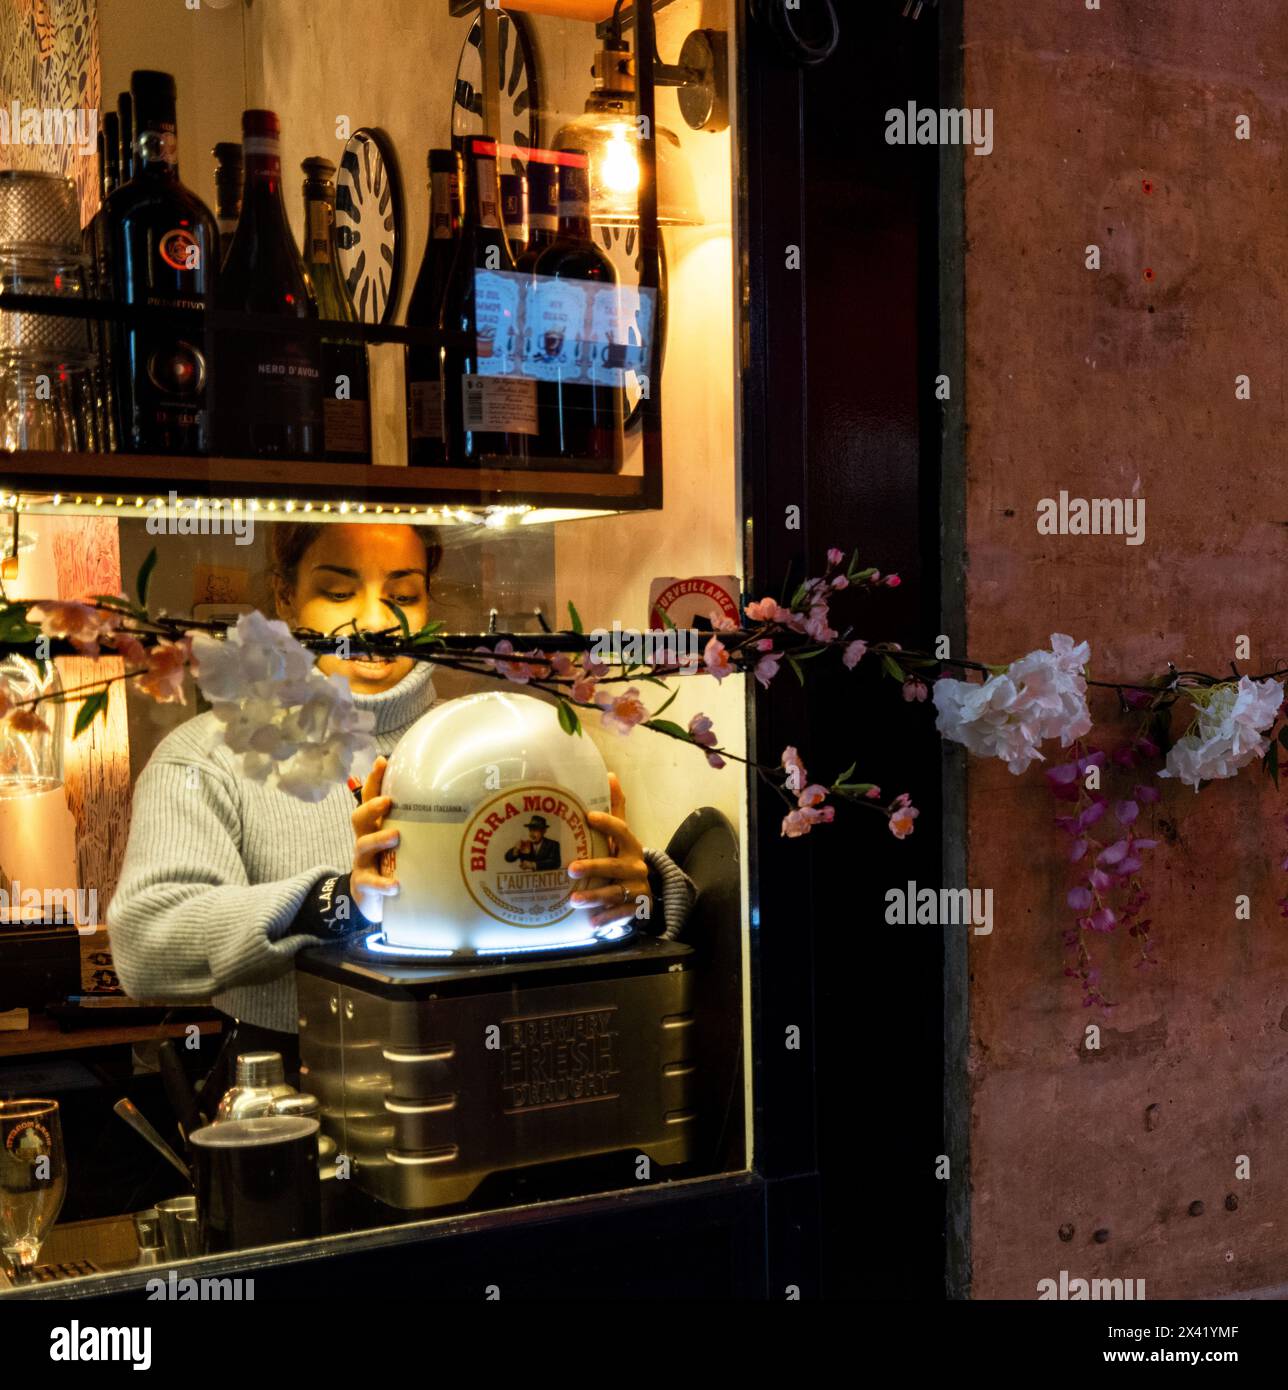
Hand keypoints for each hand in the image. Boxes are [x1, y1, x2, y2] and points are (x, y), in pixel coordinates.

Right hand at [350, 755, 398, 924]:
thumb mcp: (398, 841)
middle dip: (371, 807)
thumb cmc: (388, 862)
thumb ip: (413, 823)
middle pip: (359, 818)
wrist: (368, 899)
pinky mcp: (365, 885)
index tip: (382, 761)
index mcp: (374, 827)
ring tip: (396, 836)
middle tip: (387, 801)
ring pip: (362, 846)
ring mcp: (363, 863)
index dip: (373, 780)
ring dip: (378, 839)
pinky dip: (383, 884)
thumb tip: (443, 799)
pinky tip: (395, 886)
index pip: (369, 799)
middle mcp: (366, 840)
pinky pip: (370, 883)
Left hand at [567, 772, 652, 930]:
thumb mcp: (622, 836)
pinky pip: (622, 915)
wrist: (647, 891)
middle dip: (594, 867)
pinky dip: (607, 919)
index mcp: (631, 846)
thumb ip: (615, 809)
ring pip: (616, 893)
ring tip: (574, 900)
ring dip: (595, 896)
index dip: (608, 823)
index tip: (589, 817)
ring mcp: (637, 889)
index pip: (622, 830)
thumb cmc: (624, 858)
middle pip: (615, 866)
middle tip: (570, 868)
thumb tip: (609, 774)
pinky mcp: (636, 909)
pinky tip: (591, 923)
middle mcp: (636, 867)